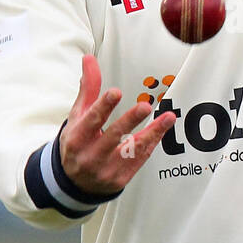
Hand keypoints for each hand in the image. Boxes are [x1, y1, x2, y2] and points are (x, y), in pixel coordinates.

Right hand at [60, 54, 175, 194]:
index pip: (90, 121)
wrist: (75, 183)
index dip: (103, 106)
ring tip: (167, 118)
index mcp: (76, 139)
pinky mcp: (120, 179)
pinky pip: (140, 159)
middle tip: (144, 106)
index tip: (115, 92)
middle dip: (129, 121)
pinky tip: (161, 129)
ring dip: (152, 133)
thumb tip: (89, 59)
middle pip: (112, 136)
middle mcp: (90, 157)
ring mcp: (106, 170)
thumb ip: (88, 89)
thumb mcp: (77, 117)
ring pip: (132, 150)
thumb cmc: (77, 143)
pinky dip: (152, 142)